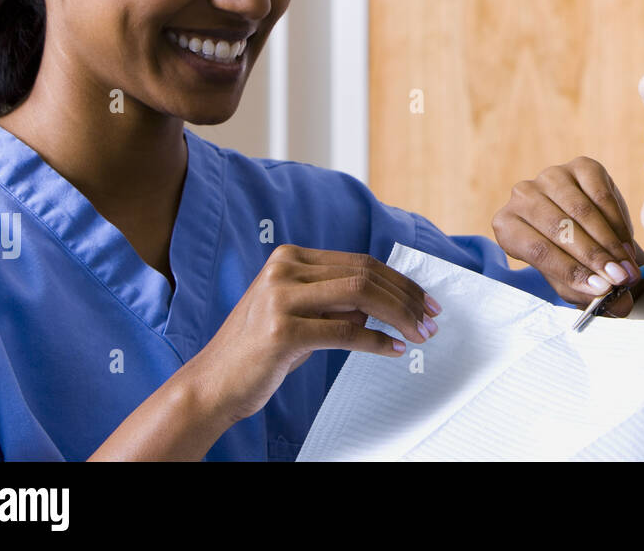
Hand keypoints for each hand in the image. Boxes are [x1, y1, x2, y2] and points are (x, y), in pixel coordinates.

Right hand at [182, 245, 441, 425]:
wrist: (212, 386)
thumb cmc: (259, 353)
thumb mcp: (301, 314)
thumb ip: (337, 300)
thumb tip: (390, 298)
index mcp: (289, 258)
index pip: (360, 262)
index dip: (399, 281)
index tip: (426, 300)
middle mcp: (284, 269)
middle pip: (365, 275)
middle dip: (406, 297)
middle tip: (432, 319)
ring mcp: (280, 297)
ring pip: (360, 296)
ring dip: (399, 316)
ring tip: (420, 335)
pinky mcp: (282, 331)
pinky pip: (346, 332)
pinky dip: (376, 342)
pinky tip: (393, 350)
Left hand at [493, 156, 643, 316]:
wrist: (586, 230)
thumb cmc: (570, 259)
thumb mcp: (569, 281)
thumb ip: (587, 291)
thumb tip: (617, 300)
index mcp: (507, 225)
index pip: (538, 250)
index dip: (571, 271)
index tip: (602, 289)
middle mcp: (522, 195)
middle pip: (560, 228)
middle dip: (594, 258)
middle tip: (620, 280)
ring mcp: (550, 176)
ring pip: (581, 211)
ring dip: (608, 242)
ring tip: (627, 266)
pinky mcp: (580, 166)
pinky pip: (600, 194)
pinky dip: (617, 222)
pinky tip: (627, 244)